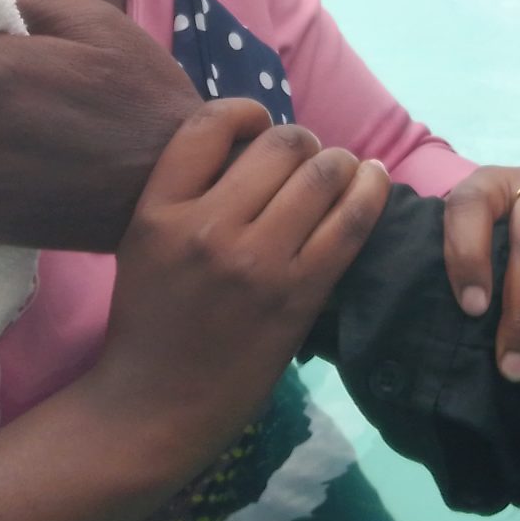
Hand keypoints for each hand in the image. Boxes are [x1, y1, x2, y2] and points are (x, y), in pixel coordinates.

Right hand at [82, 102, 389, 475]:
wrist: (152, 409)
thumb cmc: (149, 321)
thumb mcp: (145, 240)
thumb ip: (188, 190)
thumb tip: (253, 141)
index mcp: (160, 210)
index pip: (211, 124)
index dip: (246, 112)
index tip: (259, 127)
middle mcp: (209, 228)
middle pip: (280, 143)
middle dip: (302, 142)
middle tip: (306, 160)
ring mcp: (258, 262)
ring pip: (323, 174)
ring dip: (341, 163)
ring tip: (343, 172)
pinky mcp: (299, 295)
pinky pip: (352, 223)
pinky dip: (371, 191)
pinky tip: (374, 180)